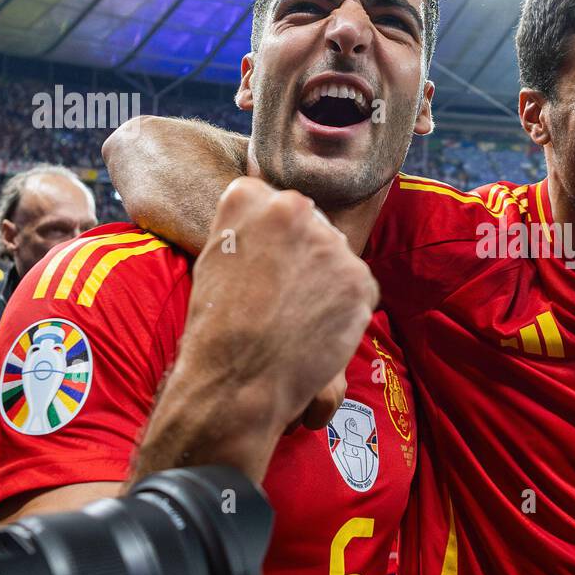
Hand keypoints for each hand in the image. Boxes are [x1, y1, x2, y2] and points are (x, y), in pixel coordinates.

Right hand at [182, 177, 378, 441]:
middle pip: (311, 225)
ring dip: (326, 280)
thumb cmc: (216, 325)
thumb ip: (246, 224)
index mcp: (249, 197)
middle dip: (304, 254)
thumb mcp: (214, 255)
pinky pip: (360, 287)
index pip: (273, 203)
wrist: (238, 378)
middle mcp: (294, 209)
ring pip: (337, 256)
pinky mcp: (360, 278)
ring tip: (297, 316)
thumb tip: (268, 200)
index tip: (261, 267)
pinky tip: (319, 328)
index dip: (270, 240)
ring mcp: (331, 244)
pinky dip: (346, 307)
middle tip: (283, 295)